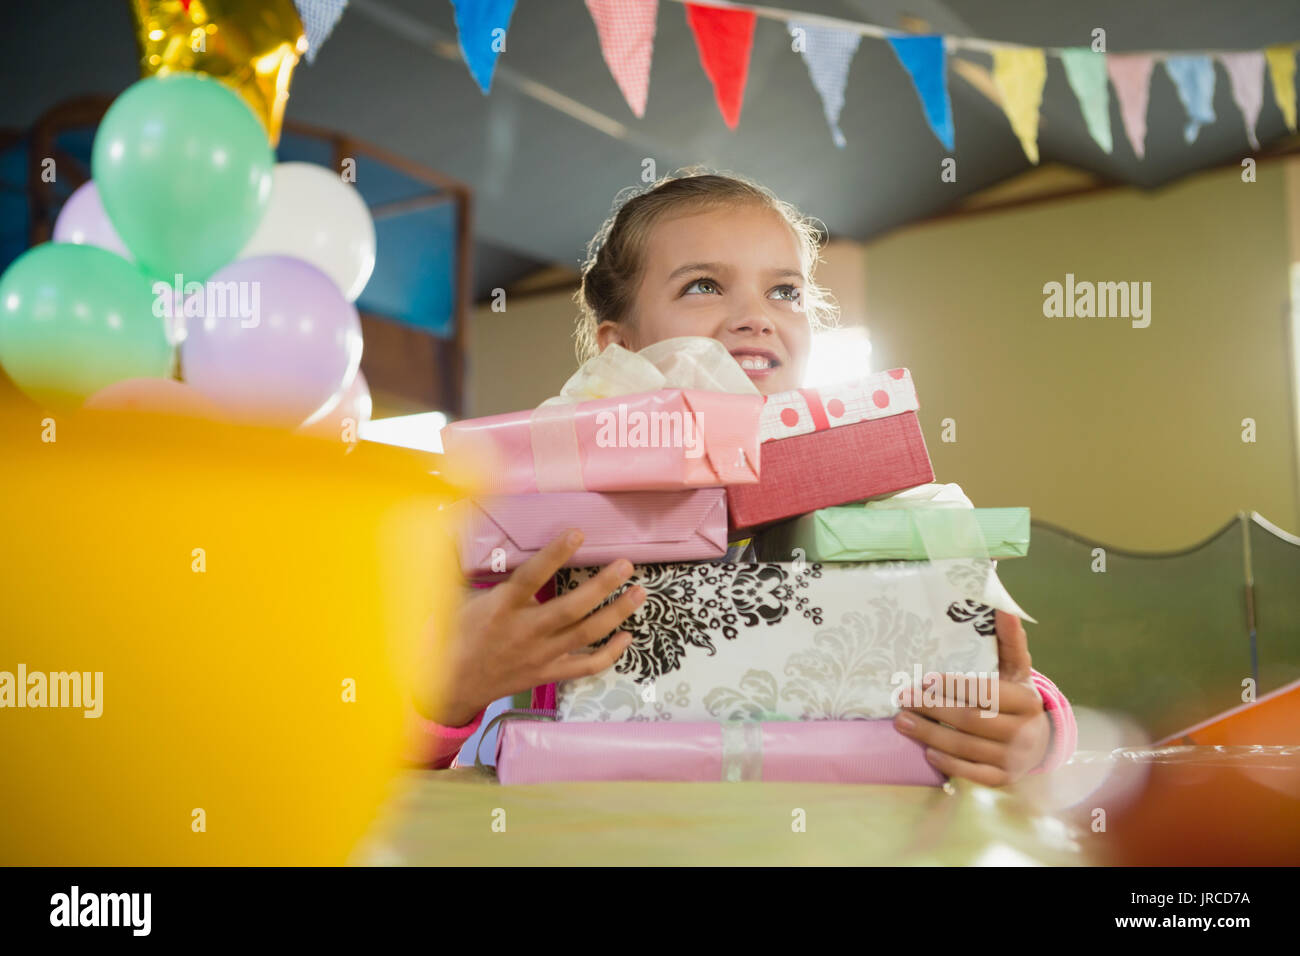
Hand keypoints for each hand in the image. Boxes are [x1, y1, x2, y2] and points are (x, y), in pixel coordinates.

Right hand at [414, 529, 645, 726]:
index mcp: (501, 607)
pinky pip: (585, 666)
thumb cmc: (453, 635)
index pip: (532, 576)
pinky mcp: (547, 674)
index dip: (555, 555)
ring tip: (639, 593)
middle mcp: (525, 631)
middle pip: (572, 609)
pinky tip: (627, 637)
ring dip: (616, 613)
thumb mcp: (457, 598)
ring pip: (586, 635)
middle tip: (626, 565)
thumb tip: (459, 530)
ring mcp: (540, 655)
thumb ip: (472, 569)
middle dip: (602, 585)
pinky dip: (610, 654)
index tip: (578, 533)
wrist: (448, 685)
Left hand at [892, 610, 1049, 786]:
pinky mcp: (1003, 778)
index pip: (986, 693)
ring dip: (931, 735)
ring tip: (902, 722)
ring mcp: (1014, 758)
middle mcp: (1024, 731)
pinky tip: (928, 752)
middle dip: (934, 709)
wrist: (1039, 738)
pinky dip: (950, 764)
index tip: (925, 679)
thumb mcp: (1016, 667)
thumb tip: (1002, 605)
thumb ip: (1009, 639)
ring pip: (967, 747)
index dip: (955, 687)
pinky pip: (974, 774)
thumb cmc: (1016, 695)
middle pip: (972, 721)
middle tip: (904, 699)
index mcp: (1026, 701)